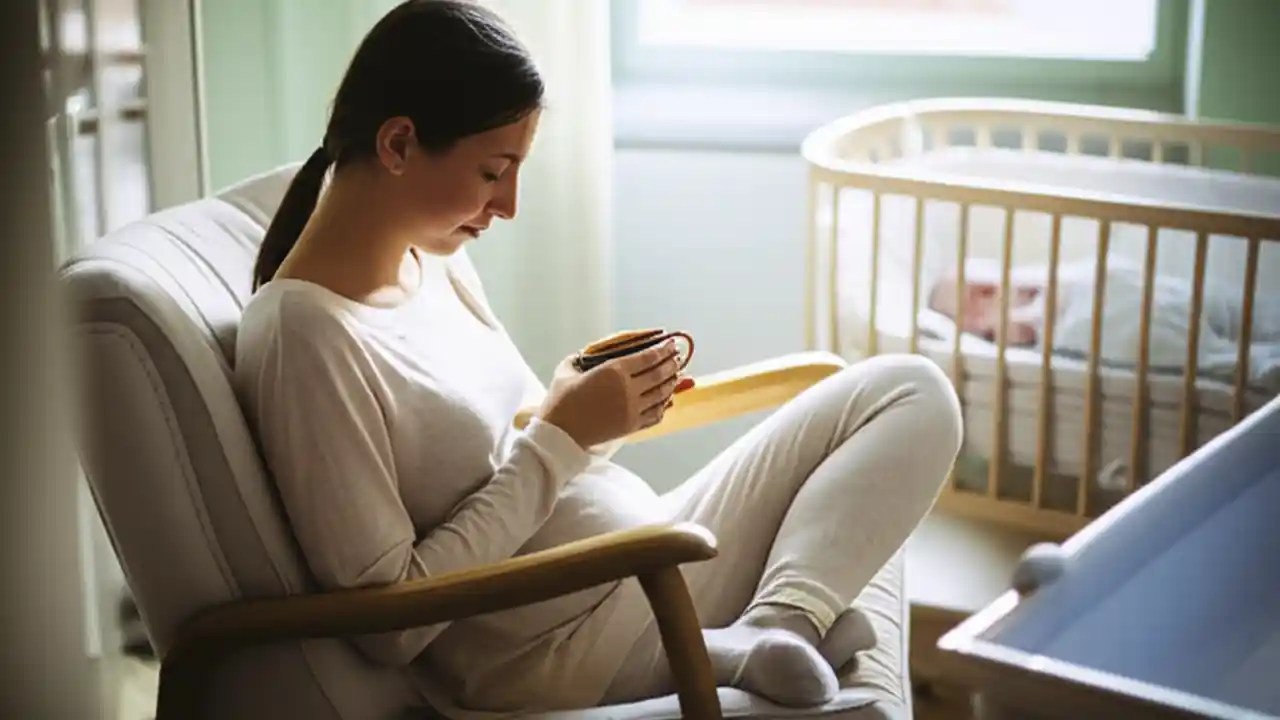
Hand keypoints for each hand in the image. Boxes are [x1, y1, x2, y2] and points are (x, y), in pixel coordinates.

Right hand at [538, 340, 685, 447]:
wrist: (559, 434)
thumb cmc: (560, 400)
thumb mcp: (567, 369)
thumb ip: (583, 357)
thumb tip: (592, 354)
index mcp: (613, 371)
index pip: (648, 357)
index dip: (663, 349)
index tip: (670, 343)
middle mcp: (628, 389)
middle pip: (659, 374)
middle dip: (671, 364)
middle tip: (677, 357)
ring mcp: (632, 409)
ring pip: (661, 394)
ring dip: (671, 383)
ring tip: (675, 376)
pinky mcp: (632, 426)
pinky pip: (656, 414)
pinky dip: (664, 405)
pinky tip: (667, 400)